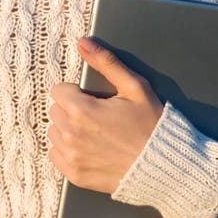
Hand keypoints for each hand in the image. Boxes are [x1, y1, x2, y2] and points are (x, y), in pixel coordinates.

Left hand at [48, 37, 163, 192]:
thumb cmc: (150, 123)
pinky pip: (56, 155)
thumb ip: (106, 62)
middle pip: (55, 110)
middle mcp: (71, 134)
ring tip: (94, 131)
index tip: (93, 98)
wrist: (162, 164)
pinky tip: (89, 147)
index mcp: (82, 110)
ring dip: (68, 128)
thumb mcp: (133, 86)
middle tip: (97, 114)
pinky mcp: (75, 175)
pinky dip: (67, 150)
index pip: (59, 91)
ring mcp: (72, 157)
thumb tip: (83, 41)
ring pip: (54, 132)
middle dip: (72, 108)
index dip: (76, 91)